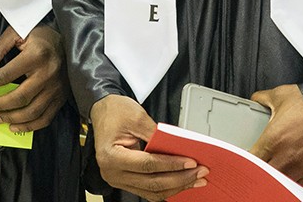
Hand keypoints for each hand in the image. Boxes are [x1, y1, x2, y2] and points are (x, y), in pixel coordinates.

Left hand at [0, 25, 66, 132]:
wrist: (69, 41)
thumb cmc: (41, 36)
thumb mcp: (19, 31)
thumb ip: (0, 47)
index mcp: (36, 55)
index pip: (6, 75)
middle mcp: (48, 74)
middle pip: (19, 97)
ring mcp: (56, 88)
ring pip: (32, 112)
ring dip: (12, 118)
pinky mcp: (61, 98)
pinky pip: (45, 118)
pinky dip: (30, 126)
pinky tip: (15, 126)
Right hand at [90, 94, 205, 200]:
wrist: (102, 110)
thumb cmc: (115, 112)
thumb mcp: (137, 117)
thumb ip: (157, 135)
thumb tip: (179, 148)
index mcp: (112, 156)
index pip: (148, 165)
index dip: (171, 165)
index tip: (191, 162)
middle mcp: (112, 173)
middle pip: (152, 183)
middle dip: (179, 179)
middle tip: (199, 172)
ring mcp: (118, 179)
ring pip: (152, 191)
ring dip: (176, 187)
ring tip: (195, 180)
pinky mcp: (125, 180)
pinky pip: (148, 190)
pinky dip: (167, 187)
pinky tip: (181, 182)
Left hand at [250, 85, 302, 186]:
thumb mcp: (281, 95)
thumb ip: (262, 98)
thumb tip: (255, 99)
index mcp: (272, 140)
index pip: (250, 159)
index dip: (244, 161)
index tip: (243, 159)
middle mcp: (284, 157)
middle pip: (262, 174)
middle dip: (257, 170)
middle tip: (256, 165)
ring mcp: (299, 168)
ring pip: (279, 182)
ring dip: (273, 177)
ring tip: (271, 170)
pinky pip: (297, 184)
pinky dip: (290, 181)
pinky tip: (287, 174)